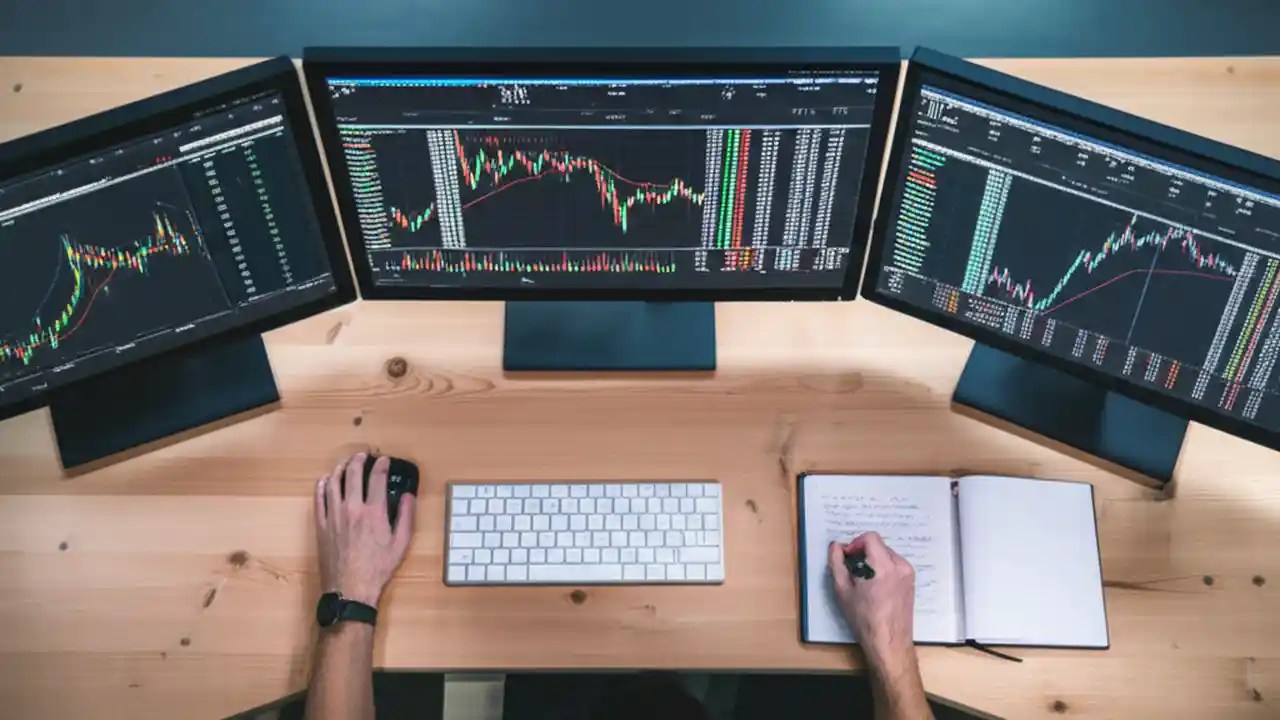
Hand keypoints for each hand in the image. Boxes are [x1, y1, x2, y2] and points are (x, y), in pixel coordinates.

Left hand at [315, 453, 415, 607]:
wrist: (351, 588)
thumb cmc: (378, 568)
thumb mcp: (401, 544)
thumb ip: (407, 517)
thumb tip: (409, 496)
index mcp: (374, 512)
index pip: (377, 478)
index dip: (381, 465)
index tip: (384, 460)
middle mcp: (352, 508)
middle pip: (352, 475)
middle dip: (358, 460)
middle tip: (363, 456)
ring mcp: (334, 516)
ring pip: (333, 483)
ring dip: (339, 469)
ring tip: (344, 464)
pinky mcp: (321, 525)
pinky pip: (318, 499)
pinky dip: (321, 486)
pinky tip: (324, 481)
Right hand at [828, 532, 916, 670]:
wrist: (889, 642)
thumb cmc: (864, 619)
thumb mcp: (842, 590)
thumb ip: (836, 563)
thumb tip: (836, 547)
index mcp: (883, 566)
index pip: (870, 537)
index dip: (855, 543)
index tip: (848, 558)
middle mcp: (900, 566)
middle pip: (878, 545)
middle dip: (864, 553)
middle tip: (853, 571)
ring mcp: (908, 574)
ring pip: (886, 554)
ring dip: (873, 561)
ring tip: (864, 582)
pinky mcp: (911, 581)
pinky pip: (894, 565)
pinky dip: (883, 569)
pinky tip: (876, 587)